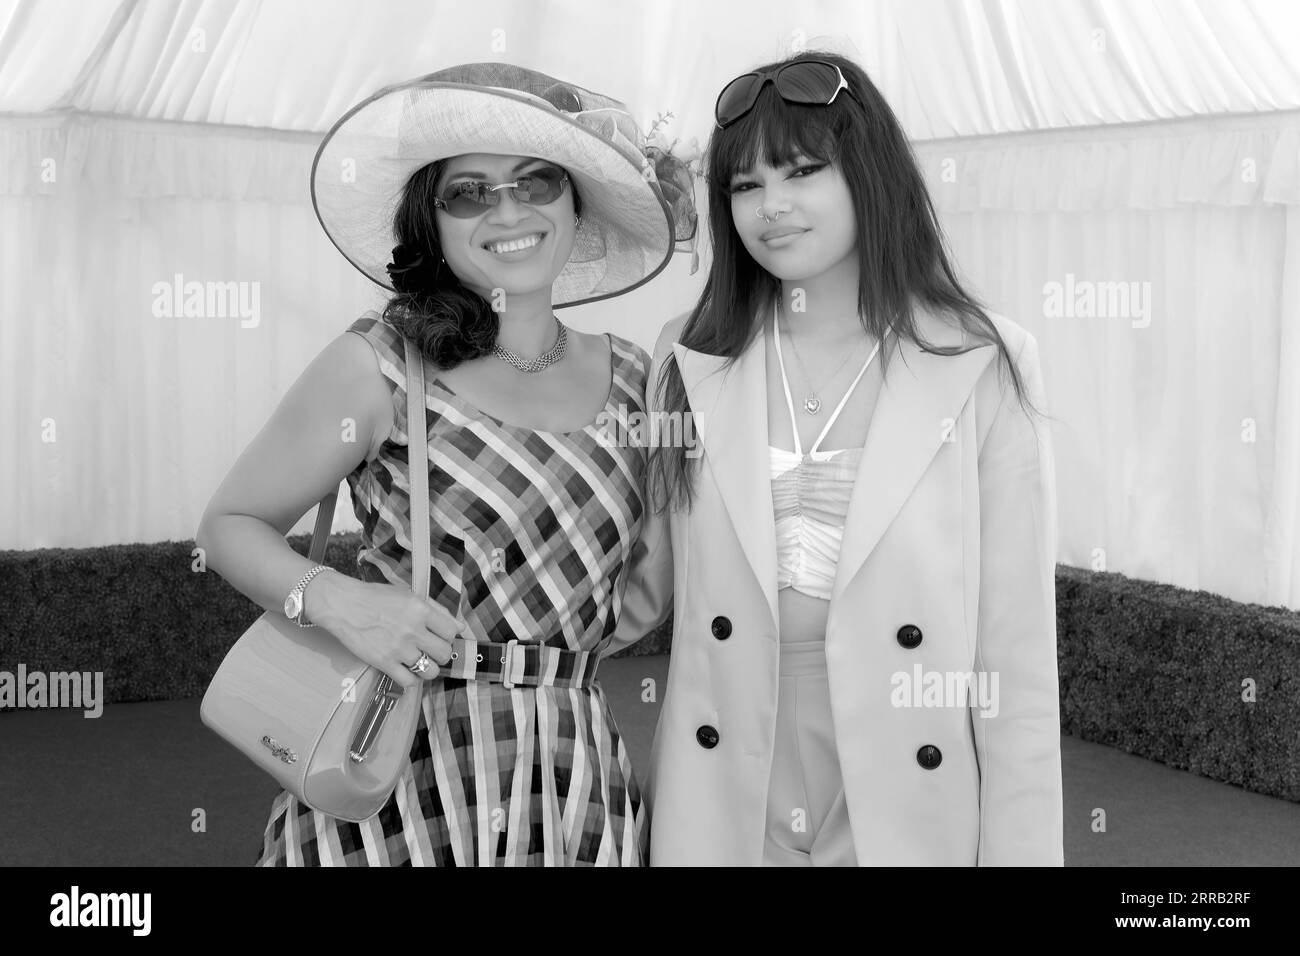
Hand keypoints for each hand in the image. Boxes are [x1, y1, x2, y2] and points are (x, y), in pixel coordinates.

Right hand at [304, 571, 463, 688]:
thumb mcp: (408, 595)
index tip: (439, 637)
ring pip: (431, 671)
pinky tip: (406, 670)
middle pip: (445, 653)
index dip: (448, 636)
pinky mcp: (384, 663)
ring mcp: (399, 648)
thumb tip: (460, 627)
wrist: (343, 605)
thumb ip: (436, 610)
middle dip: (440, 654)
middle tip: (429, 650)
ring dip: (428, 669)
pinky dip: (411, 680)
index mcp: (421, 609)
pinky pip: (409, 682)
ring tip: (419, 662)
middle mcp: (413, 630)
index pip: (452, 632)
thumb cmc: (376, 597)